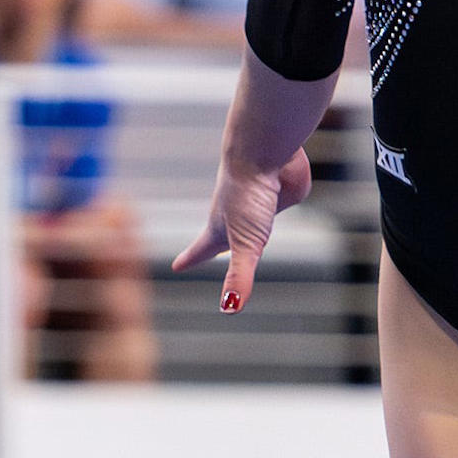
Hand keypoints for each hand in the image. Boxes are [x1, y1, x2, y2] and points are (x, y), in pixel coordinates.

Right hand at [173, 147, 310, 311]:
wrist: (264, 149)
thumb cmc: (247, 194)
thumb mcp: (245, 243)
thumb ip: (239, 276)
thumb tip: (230, 307)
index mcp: (221, 227)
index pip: (201, 249)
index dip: (190, 259)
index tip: (176, 266)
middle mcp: (237, 216)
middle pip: (223, 234)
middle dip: (213, 244)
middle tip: (205, 251)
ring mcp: (258, 204)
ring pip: (252, 219)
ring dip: (246, 224)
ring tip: (243, 227)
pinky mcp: (281, 193)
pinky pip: (278, 202)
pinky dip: (275, 203)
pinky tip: (279, 196)